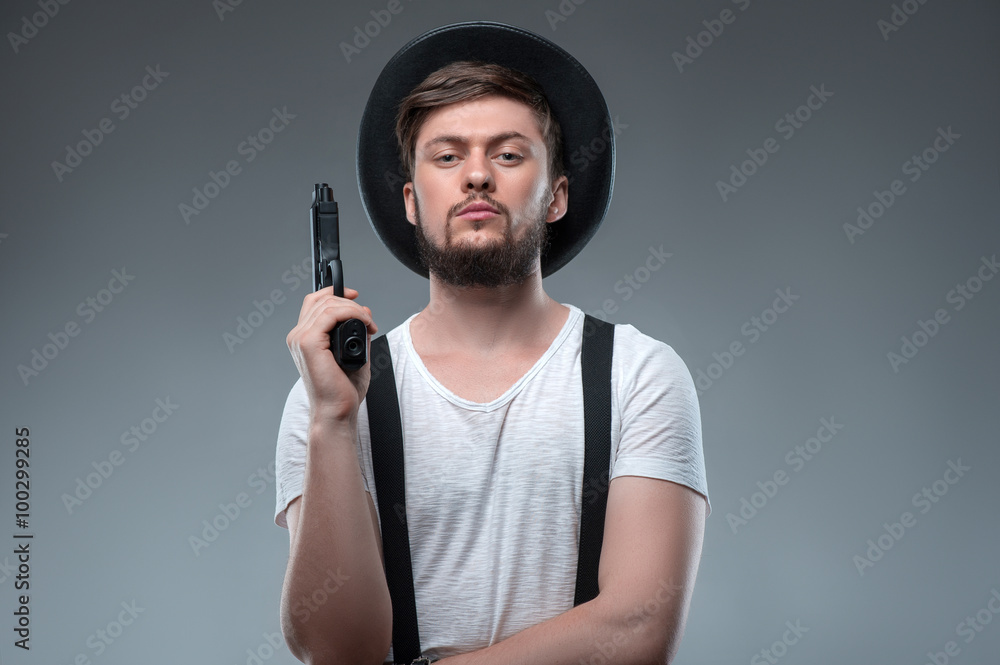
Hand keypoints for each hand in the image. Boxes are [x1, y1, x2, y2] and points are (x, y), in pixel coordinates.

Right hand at [286, 286, 377, 424]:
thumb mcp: (354, 352)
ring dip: (354, 308)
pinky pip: (330, 314)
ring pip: (328, 305)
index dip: (334, 293)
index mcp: (305, 339)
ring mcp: (300, 339)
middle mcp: (298, 337)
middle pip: (322, 300)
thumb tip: (364, 312)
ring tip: (370, 324)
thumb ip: (357, 332)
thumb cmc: (343, 390)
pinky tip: (365, 323)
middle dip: (350, 303)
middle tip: (369, 319)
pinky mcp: (308, 343)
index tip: (355, 296)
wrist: (337, 412)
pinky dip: (351, 313)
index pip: (313, 302)